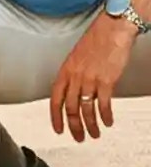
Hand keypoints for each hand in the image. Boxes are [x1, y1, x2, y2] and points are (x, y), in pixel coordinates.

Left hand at [49, 14, 136, 141]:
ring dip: (90, 125)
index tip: (58, 128)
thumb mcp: (77, 56)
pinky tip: (108, 122)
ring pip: (86, 109)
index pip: (54, 98)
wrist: (112, 29)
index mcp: (65, 69)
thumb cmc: (97, 39)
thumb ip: (74, 73)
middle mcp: (75, 75)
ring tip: (95, 134)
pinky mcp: (106, 80)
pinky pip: (103, 103)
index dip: (55, 116)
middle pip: (70, 107)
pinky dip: (105, 116)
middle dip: (74, 126)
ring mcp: (90, 78)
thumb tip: (74, 89)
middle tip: (78, 138)